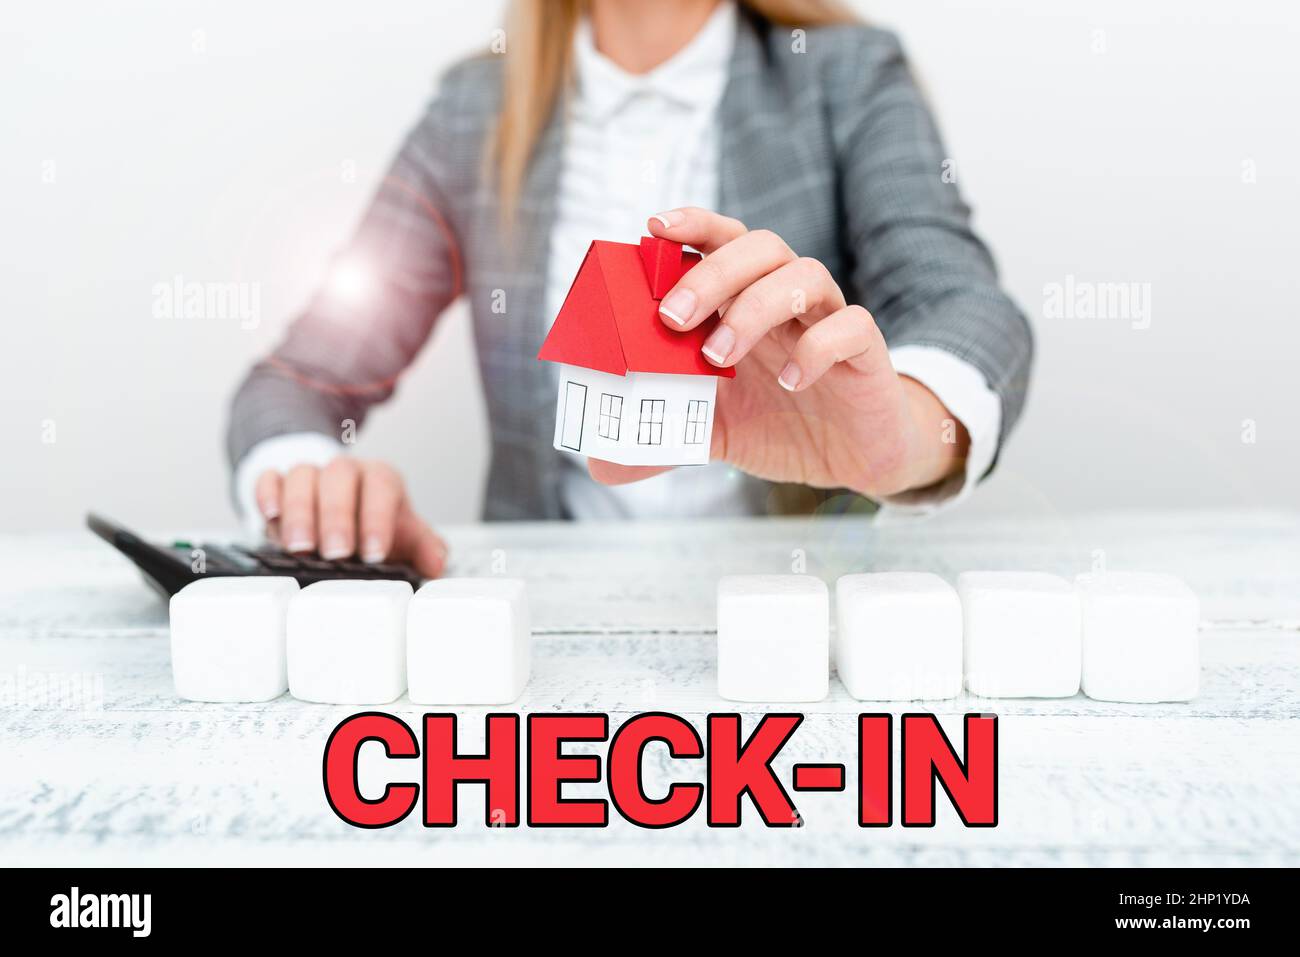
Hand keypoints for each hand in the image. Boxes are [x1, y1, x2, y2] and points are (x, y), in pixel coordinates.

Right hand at [254, 458, 446, 577]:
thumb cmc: (373, 523)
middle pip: (339, 478)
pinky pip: (269, 478)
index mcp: (380, 479)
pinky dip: (267, 494)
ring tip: (300, 546)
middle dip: (336, 517)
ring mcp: (310, 475)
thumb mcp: (403, 534)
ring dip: (300, 511)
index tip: (373, 553)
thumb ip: (424, 547)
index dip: (377, 519)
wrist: (342, 507)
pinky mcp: (279, 485)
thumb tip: (437, 563)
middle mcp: (345, 471)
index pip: (381, 486)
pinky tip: (270, 516)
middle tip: (335, 553)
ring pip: (302, 476)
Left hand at [589, 208, 968, 497]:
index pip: (720, 240)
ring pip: (803, 276)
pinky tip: (791, 382)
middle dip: (710, 273)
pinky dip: (816, 347)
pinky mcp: (865, 351)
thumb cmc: (782, 424)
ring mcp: (828, 320)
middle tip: (673, 319)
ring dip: (753, 308)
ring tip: (719, 356)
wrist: (853, 456)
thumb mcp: (712, 432)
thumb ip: (663, 435)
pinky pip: (850, 326)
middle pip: (757, 247)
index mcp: (745, 301)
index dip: (692, 225)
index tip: (653, 229)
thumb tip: (602, 464)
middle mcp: (787, 299)